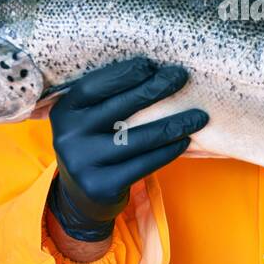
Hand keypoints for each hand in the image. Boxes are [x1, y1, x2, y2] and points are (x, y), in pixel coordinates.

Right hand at [48, 57, 207, 242]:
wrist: (79, 198)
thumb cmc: (94, 145)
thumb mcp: (88, 120)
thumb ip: (107, 99)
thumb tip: (154, 68)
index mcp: (64, 112)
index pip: (95, 86)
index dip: (124, 73)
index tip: (151, 64)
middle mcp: (68, 136)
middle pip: (119, 108)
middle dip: (154, 89)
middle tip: (180, 77)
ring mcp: (83, 163)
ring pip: (137, 138)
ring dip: (173, 125)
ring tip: (199, 117)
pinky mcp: (101, 186)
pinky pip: (143, 164)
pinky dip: (168, 151)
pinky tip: (184, 141)